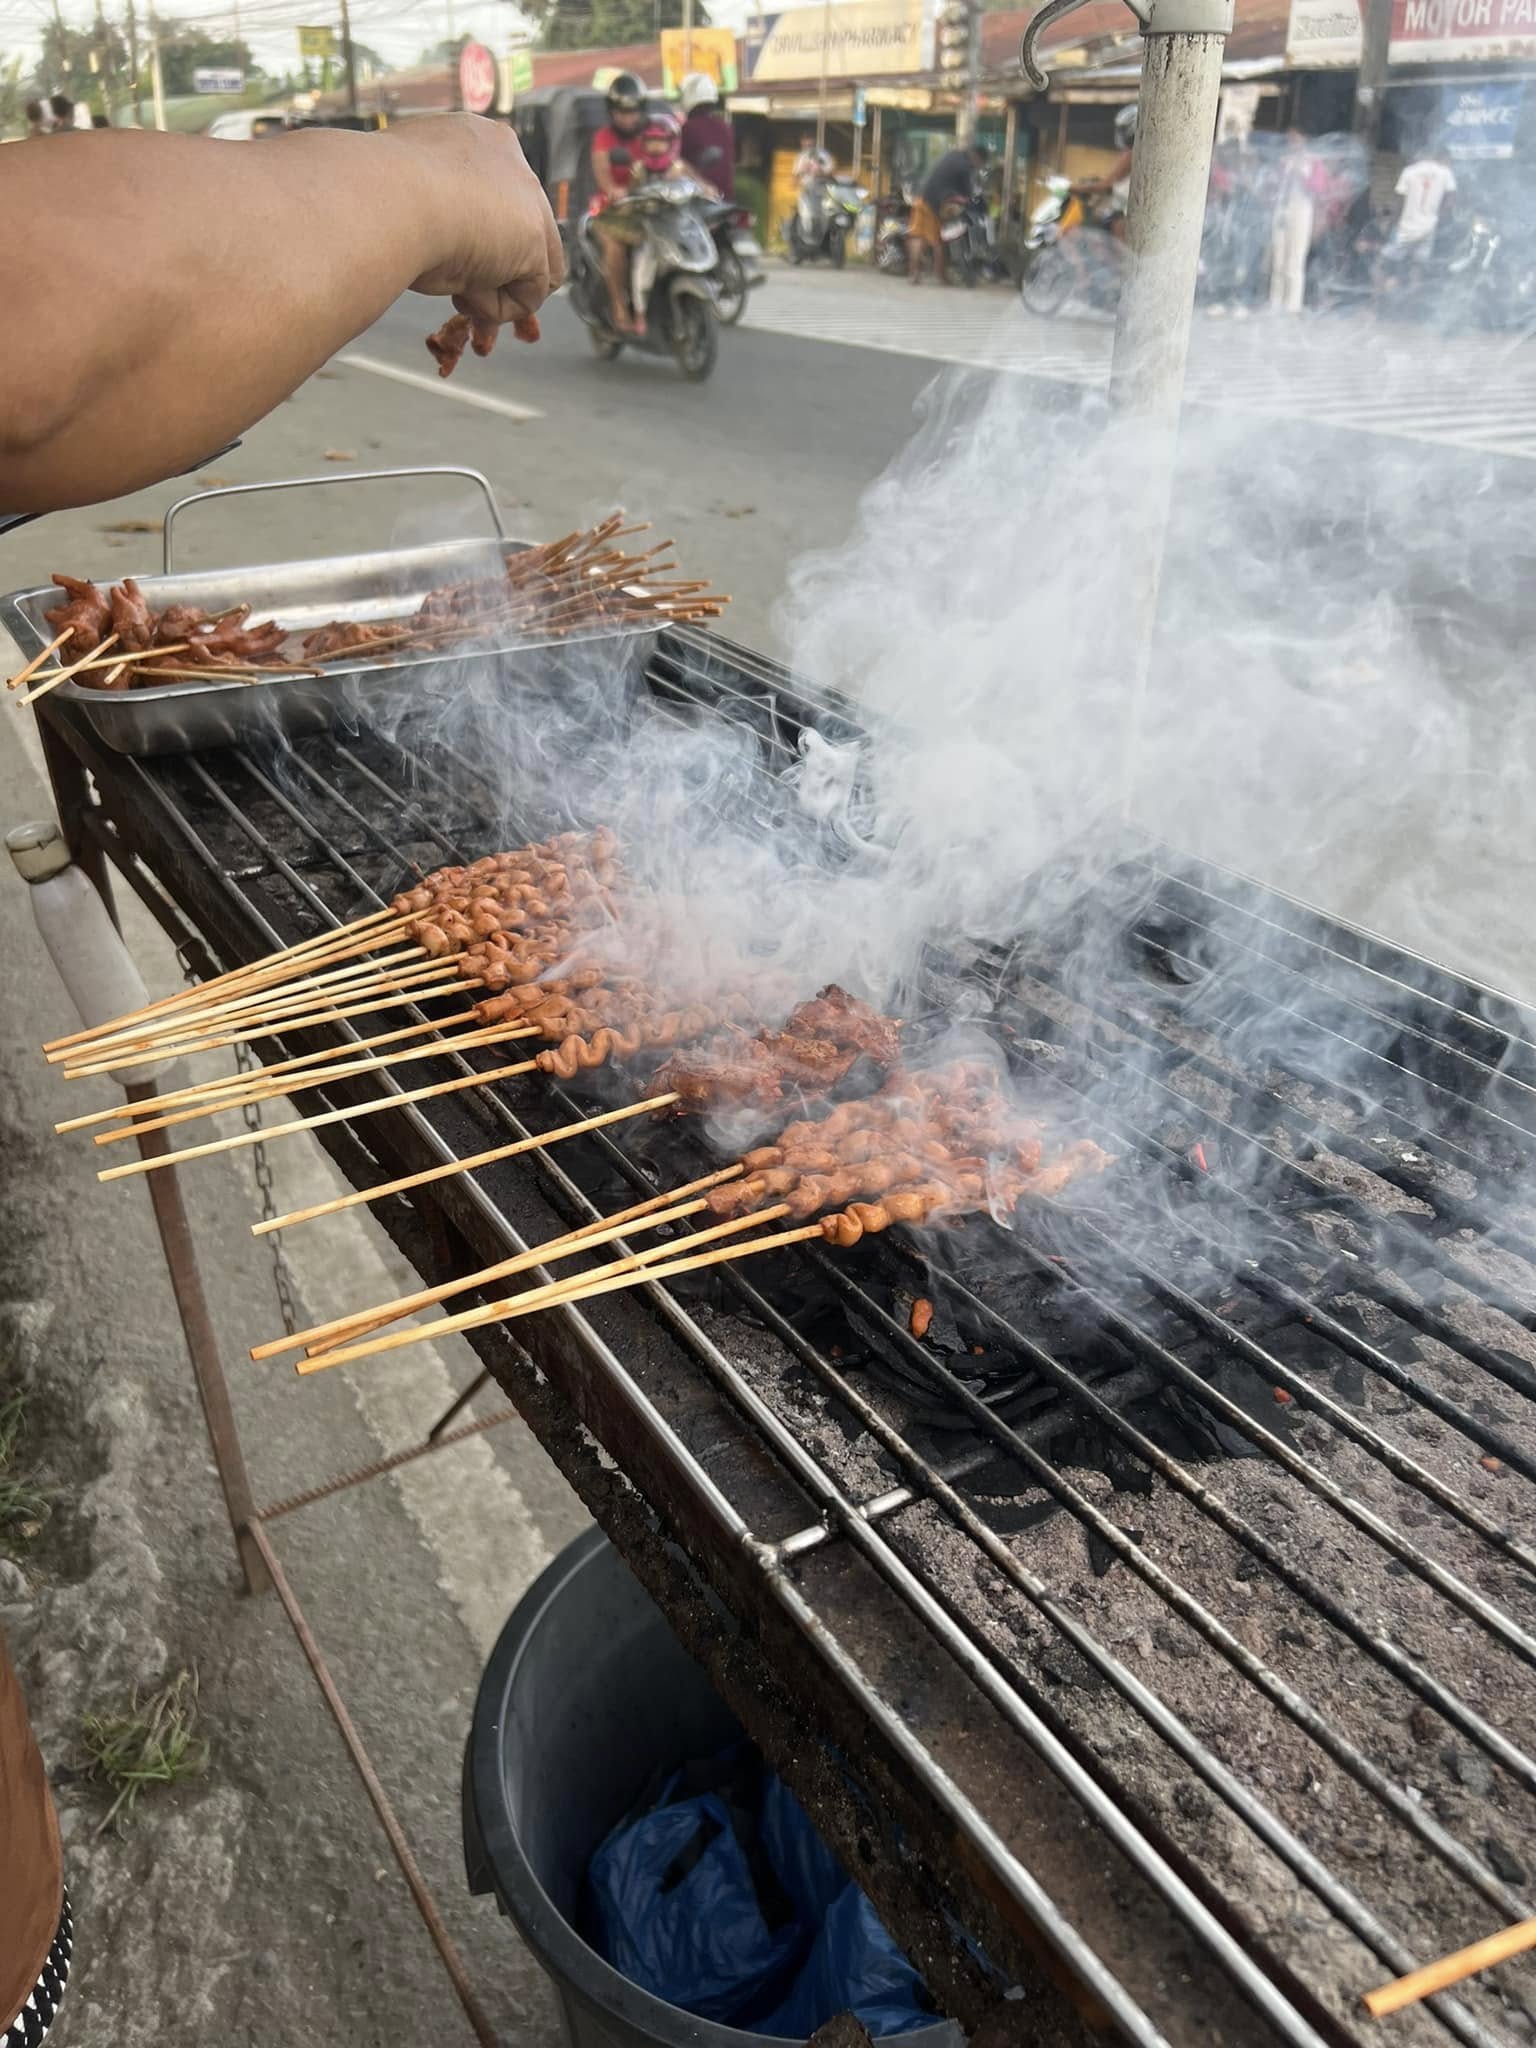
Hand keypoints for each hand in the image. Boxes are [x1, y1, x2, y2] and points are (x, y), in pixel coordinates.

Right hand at [394, 114, 563, 328]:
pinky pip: (528, 295)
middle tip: (456, 289)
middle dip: (494, 273)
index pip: (495, 201)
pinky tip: (463, 287)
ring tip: (454, 282)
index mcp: (474, 139)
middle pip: (521, 235)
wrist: (385, 199)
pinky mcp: (536, 237)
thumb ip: (435, 211)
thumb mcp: (409, 197)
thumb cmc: (378, 197)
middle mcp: (509, 159)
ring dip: (492, 290)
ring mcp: (529, 197)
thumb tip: (444, 245)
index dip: (478, 241)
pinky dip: (494, 306)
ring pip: (530, 269)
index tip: (447, 260)